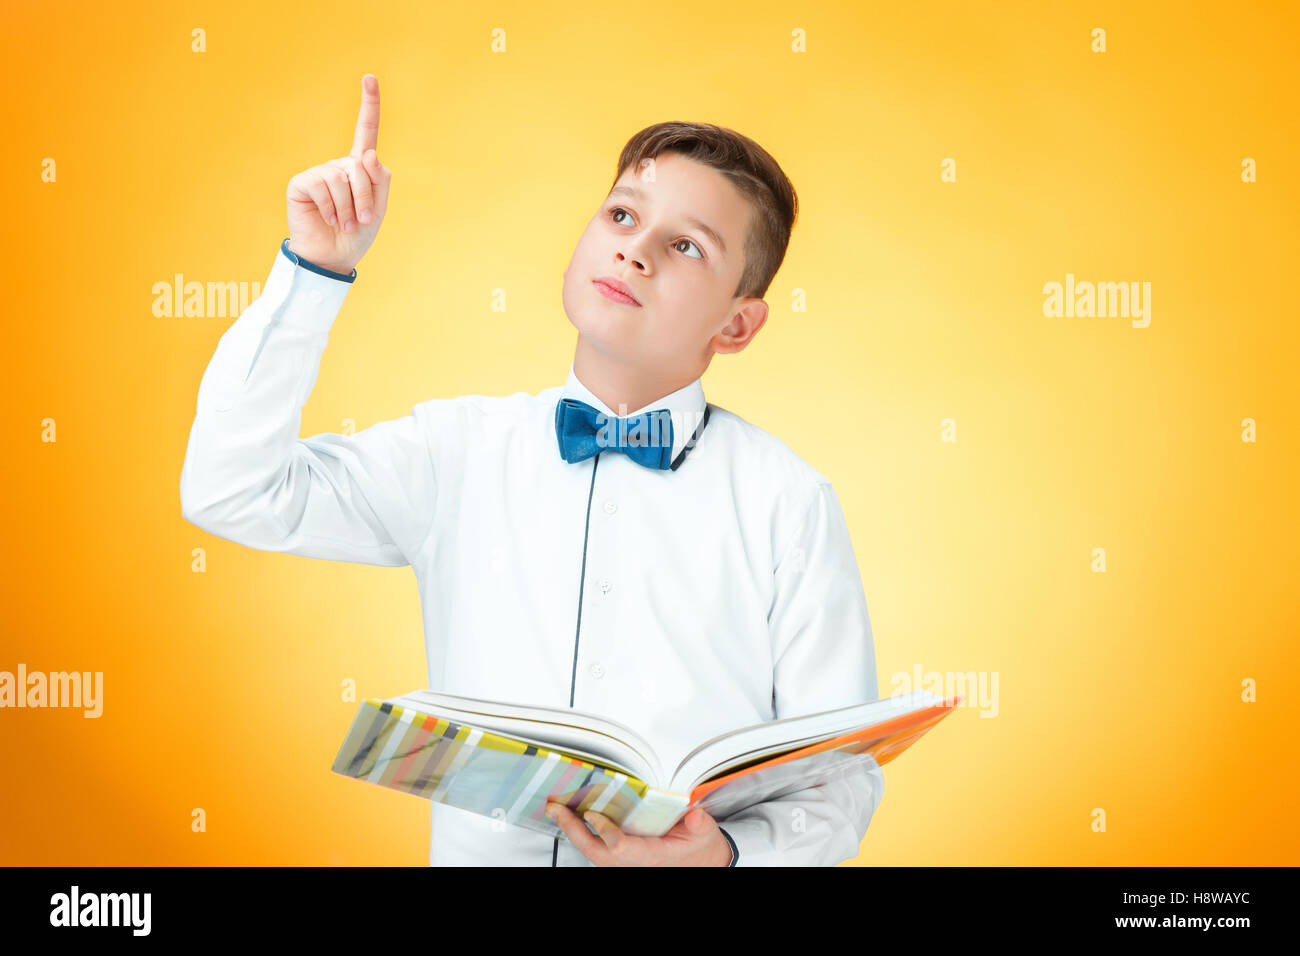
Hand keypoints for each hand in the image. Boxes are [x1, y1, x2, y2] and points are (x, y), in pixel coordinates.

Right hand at [285, 73, 391, 274]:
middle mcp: (338, 165)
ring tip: (345, 224)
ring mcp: (319, 172)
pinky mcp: (301, 183)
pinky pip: (323, 186)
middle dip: (365, 197)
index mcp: (359, 168)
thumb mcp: (378, 208)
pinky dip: (332, 208)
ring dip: (349, 208)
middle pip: (360, 166)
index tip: (369, 77)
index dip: (369, 104)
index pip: (365, 131)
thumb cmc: (357, 234)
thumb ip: (379, 180)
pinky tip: (329, 219)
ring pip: (343, 177)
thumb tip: (366, 154)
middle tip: (362, 221)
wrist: (333, 257)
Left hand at [545, 802, 732, 865]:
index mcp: (653, 856)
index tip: (592, 813)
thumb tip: (694, 817)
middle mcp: (634, 863)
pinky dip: (581, 832)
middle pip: (596, 853)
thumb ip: (699, 826)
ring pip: (592, 852)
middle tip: (557, 809)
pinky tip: (571, 815)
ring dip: (573, 831)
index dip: (605, 832)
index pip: (622, 849)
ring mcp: (625, 862)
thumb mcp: (705, 834)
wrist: (699, 862)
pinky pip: (595, 848)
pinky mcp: (619, 858)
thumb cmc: (697, 847)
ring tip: (557, 809)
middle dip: (574, 831)